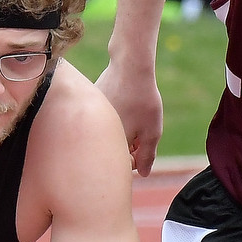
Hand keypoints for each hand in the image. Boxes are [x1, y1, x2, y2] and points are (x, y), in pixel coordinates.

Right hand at [95, 61, 164, 176]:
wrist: (129, 68)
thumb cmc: (142, 101)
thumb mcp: (152, 132)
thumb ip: (148, 156)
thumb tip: (144, 174)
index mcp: (112, 146)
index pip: (122, 165)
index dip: (138, 159)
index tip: (145, 143)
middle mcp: (95, 136)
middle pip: (113, 150)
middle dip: (129, 145)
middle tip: (140, 125)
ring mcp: (91, 120)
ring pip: (107, 134)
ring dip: (121, 130)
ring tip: (132, 112)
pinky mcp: (89, 107)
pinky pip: (101, 119)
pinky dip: (113, 115)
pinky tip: (122, 101)